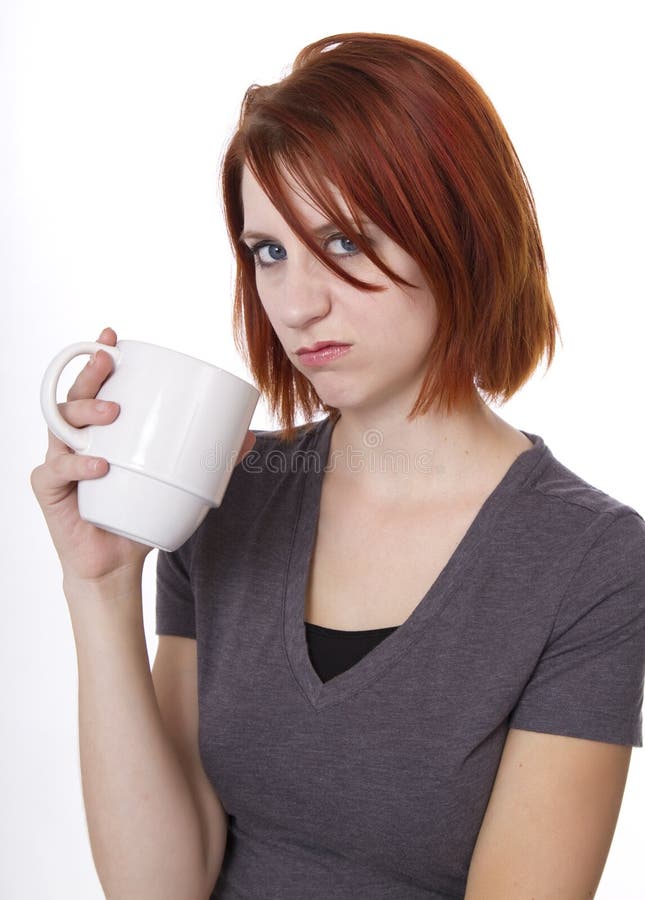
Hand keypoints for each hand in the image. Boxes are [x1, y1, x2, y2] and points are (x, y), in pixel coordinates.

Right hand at [31, 328, 256, 586]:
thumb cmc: (140, 513)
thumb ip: (207, 458)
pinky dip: (76, 465)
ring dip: (84, 412)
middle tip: (110, 363)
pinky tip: (98, 463)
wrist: (116, 563)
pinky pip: (55, 471)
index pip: (94, 386)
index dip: (97, 357)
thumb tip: (247, 437)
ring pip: (59, 426)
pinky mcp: (49, 491)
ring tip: (112, 414)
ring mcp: (58, 462)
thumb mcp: (174, 482)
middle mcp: (74, 439)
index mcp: (99, 429)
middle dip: (90, 374)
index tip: (112, 337)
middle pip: (72, 396)